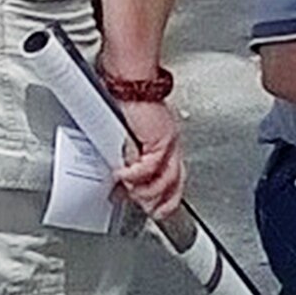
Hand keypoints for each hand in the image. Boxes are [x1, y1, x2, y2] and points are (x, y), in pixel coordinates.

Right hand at [113, 98, 185, 218]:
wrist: (132, 83)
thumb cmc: (129, 103)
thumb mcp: (130, 136)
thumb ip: (130, 156)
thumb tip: (120, 177)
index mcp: (167, 145)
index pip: (173, 179)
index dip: (165, 198)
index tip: (153, 209)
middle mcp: (171, 146)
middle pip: (175, 184)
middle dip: (161, 203)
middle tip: (148, 211)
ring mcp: (168, 144)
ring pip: (165, 181)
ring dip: (145, 192)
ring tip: (130, 192)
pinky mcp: (160, 140)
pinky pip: (150, 167)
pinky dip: (134, 176)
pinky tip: (123, 176)